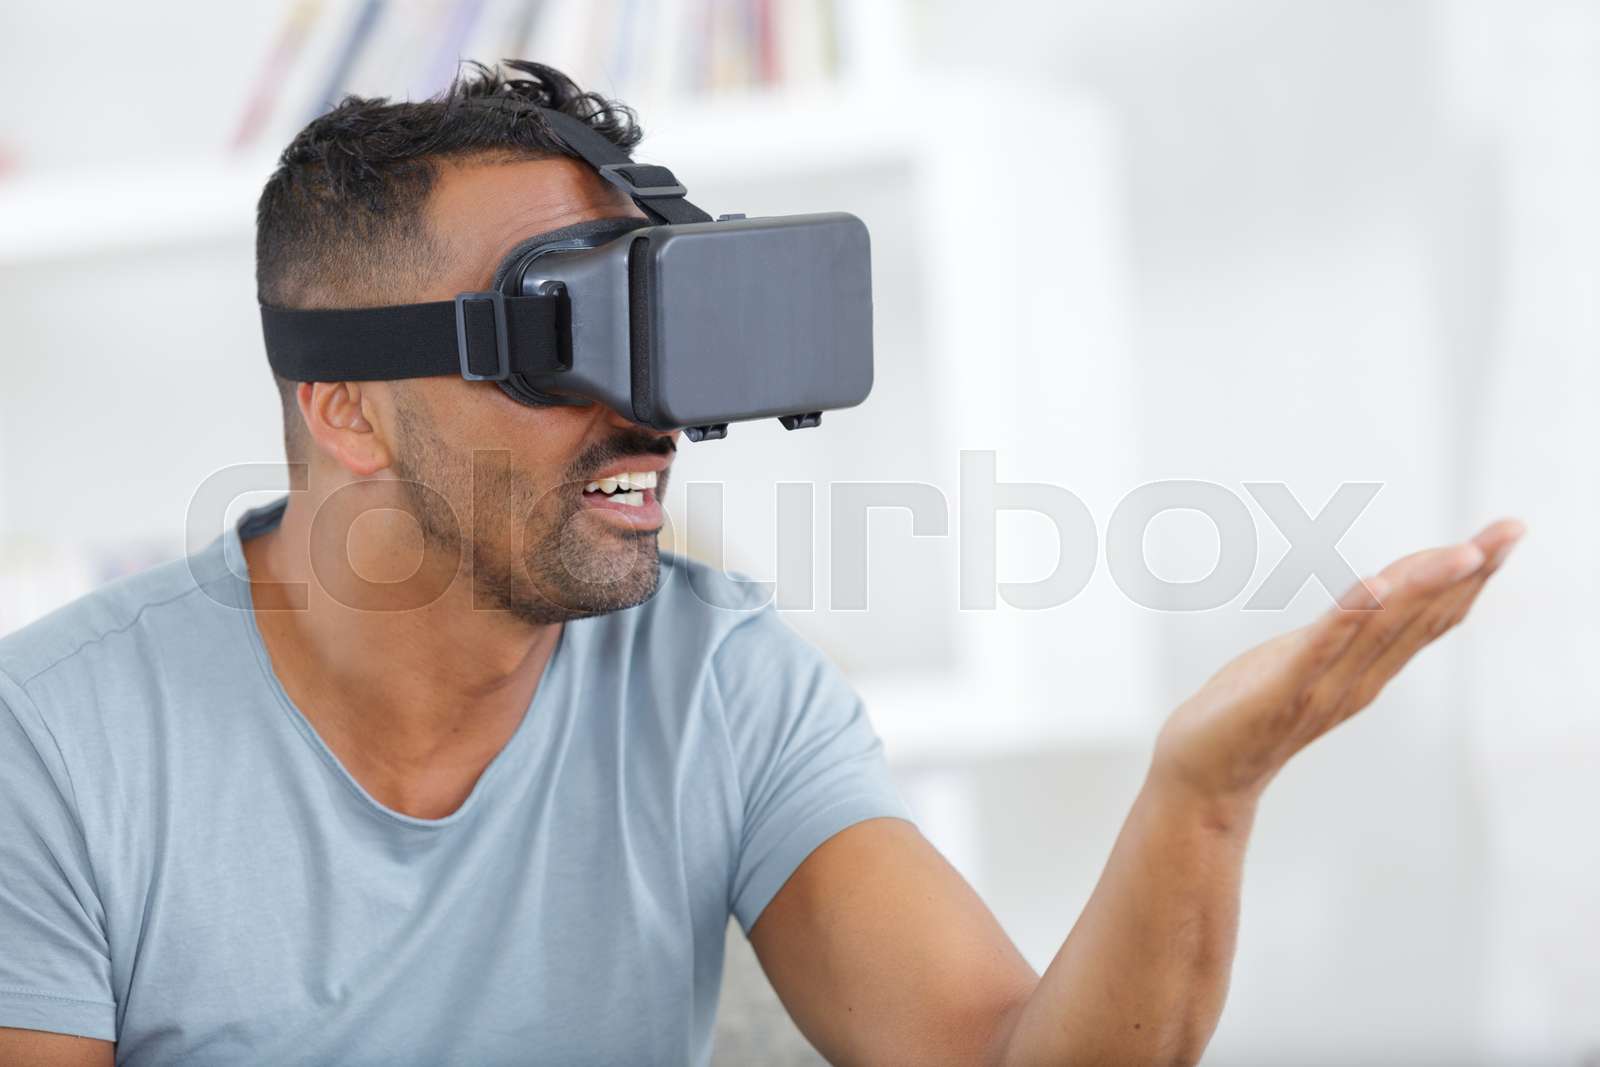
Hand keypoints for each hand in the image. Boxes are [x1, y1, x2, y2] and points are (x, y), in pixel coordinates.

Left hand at [1151, 519, 1525, 813]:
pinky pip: (1317, 651)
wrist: (1202, 779)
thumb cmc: (1248, 713)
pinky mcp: (1278, 694)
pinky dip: (1346, 619)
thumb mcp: (1306, 661)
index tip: (1507, 534)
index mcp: (1364, 669)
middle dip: (1467, 571)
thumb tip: (1376, 595)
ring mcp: (1320, 688)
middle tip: (1511, 530)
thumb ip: (1345, 635)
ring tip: (1462, 552)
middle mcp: (1356, 679)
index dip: (1469, 575)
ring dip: (1421, 587)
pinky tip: (1371, 587)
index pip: (1428, 615)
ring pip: (1381, 629)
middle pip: (1421, 617)